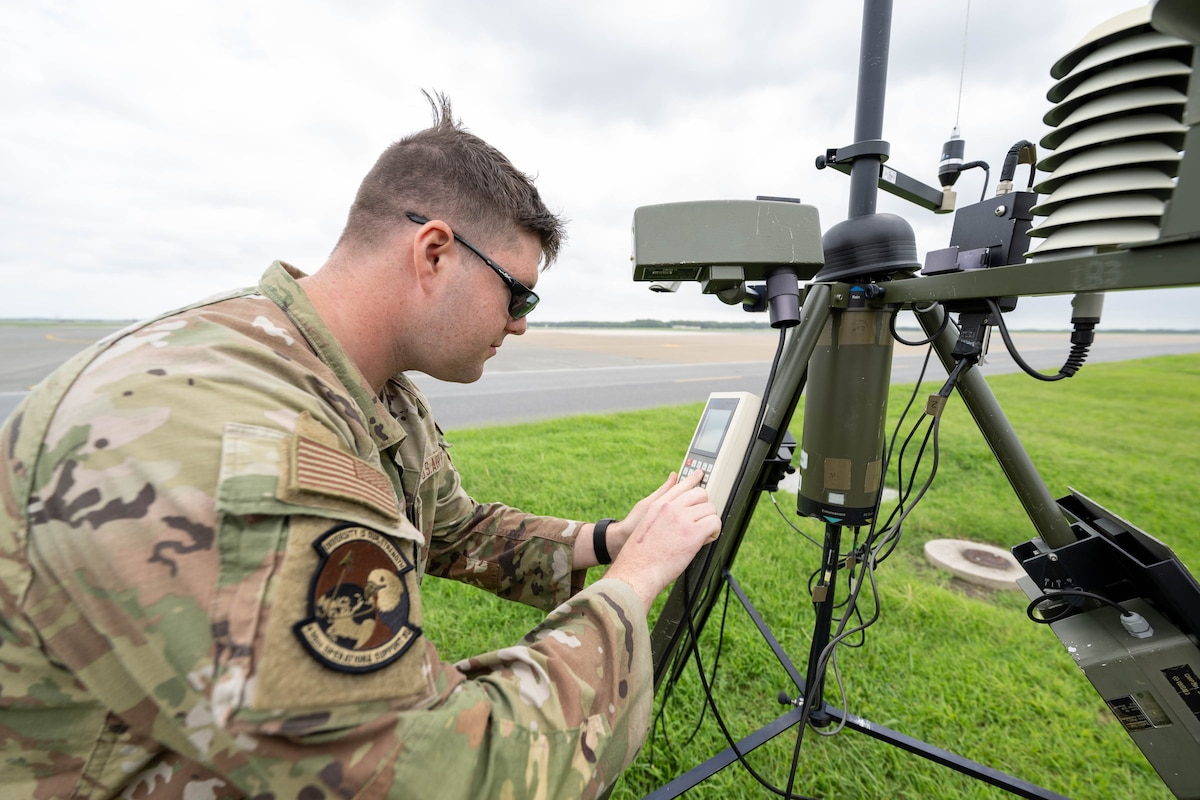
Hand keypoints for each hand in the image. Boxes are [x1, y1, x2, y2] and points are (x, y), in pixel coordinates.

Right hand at [603, 469, 719, 612]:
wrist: (637, 570)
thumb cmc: (639, 554)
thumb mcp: (645, 523)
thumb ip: (659, 509)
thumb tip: (667, 502)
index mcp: (659, 505)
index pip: (681, 485)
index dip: (693, 480)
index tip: (700, 475)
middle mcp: (671, 507)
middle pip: (701, 494)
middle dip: (704, 507)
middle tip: (701, 521)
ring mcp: (683, 519)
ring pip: (711, 509)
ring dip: (710, 522)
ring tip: (703, 534)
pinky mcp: (693, 533)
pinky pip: (715, 523)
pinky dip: (714, 532)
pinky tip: (706, 539)